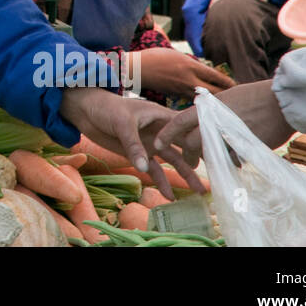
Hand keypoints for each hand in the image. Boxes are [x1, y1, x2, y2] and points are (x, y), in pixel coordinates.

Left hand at [59, 89, 205, 197]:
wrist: (86, 111)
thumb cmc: (106, 108)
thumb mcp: (122, 123)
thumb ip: (134, 145)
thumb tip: (145, 167)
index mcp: (161, 116)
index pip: (186, 128)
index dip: (203, 138)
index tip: (219, 152)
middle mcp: (160, 131)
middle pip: (185, 146)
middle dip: (200, 160)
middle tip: (217, 175)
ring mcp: (151, 143)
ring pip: (172, 161)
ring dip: (184, 175)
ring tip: (198, 192)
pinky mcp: (139, 153)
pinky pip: (154, 169)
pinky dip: (161, 182)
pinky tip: (170, 197)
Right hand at [133, 48, 234, 97]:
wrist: (136, 70)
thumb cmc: (154, 58)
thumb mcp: (176, 55)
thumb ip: (191, 64)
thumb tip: (203, 72)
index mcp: (191, 66)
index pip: (216, 77)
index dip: (230, 82)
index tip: (238, 86)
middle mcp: (189, 80)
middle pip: (215, 91)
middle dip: (227, 95)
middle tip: (237, 98)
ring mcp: (183, 90)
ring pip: (206, 99)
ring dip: (216, 102)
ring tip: (226, 106)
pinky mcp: (176, 97)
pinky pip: (194, 101)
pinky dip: (202, 104)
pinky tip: (207, 107)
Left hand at [154, 80, 295, 166]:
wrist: (282, 101)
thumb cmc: (257, 96)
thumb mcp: (228, 98)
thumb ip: (213, 111)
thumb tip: (203, 120)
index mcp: (208, 107)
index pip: (179, 121)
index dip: (167, 134)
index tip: (158, 144)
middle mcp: (214, 120)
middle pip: (191, 142)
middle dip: (187, 155)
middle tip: (189, 163)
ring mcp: (228, 134)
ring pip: (210, 153)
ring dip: (209, 160)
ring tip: (210, 165)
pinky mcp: (243, 147)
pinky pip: (231, 160)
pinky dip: (232, 162)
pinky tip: (236, 162)